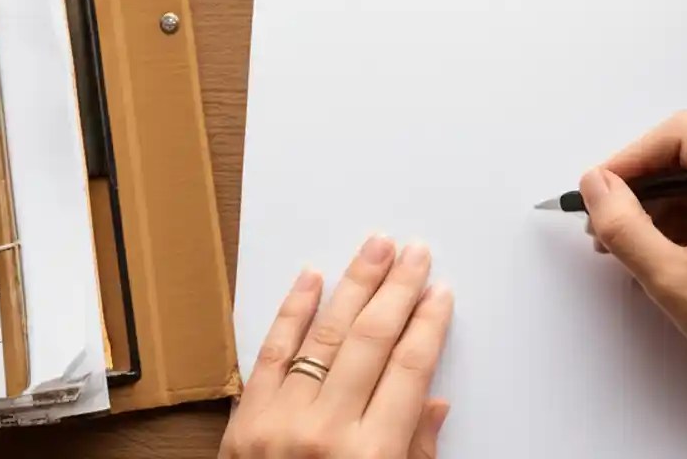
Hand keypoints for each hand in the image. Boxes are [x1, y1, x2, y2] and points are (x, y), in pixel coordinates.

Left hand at [220, 236, 453, 458]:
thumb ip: (414, 453)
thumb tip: (432, 400)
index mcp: (370, 457)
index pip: (408, 370)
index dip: (428, 325)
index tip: (441, 294)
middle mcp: (325, 433)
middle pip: (371, 340)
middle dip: (397, 290)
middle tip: (415, 253)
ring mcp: (280, 422)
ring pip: (324, 335)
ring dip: (353, 285)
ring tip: (375, 249)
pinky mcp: (245, 420)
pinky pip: (271, 352)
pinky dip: (291, 311)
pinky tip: (311, 279)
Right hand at [579, 111, 686, 399]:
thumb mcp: (673, 281)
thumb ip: (625, 227)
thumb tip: (594, 183)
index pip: (682, 134)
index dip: (633, 157)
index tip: (601, 192)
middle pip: (684, 153)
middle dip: (638, 184)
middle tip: (604, 225)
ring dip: (652, 205)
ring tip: (623, 246)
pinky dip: (674, 220)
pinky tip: (652, 252)